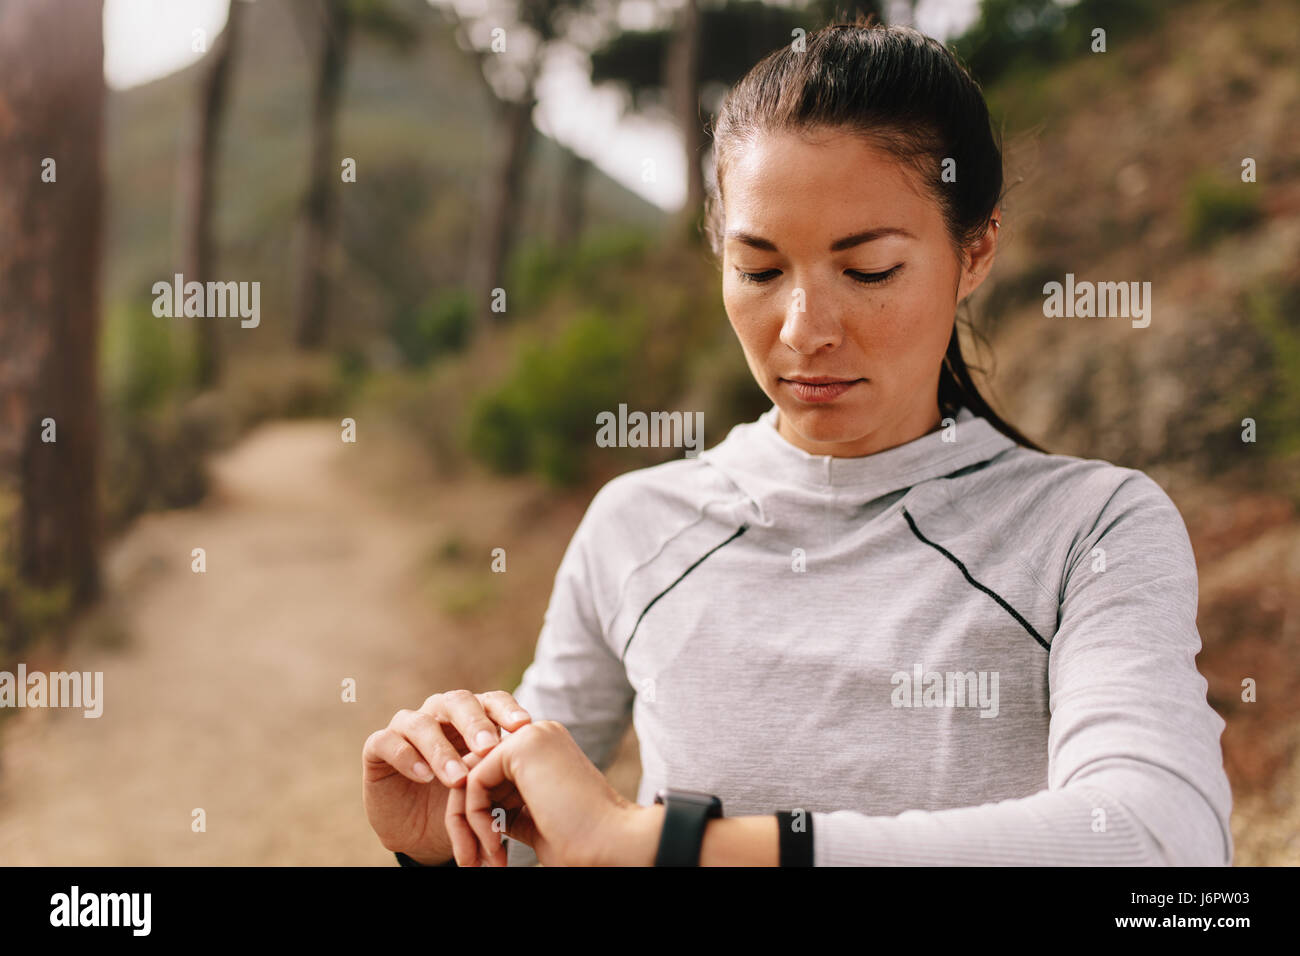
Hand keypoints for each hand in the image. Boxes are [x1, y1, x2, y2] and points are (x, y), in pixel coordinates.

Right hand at [362, 690, 531, 863]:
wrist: (426, 834)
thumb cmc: (465, 803)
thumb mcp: (491, 787)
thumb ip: (506, 766)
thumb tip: (541, 752)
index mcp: (472, 716)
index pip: (492, 701)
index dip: (507, 710)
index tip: (525, 727)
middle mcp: (439, 713)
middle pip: (457, 702)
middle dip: (475, 724)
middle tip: (489, 748)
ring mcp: (407, 727)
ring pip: (422, 723)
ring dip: (441, 750)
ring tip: (458, 778)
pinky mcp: (378, 746)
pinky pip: (388, 742)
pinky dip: (407, 757)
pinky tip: (424, 776)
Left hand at [444, 720, 663, 866]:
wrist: (611, 843)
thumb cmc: (582, 843)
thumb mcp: (534, 824)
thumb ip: (509, 810)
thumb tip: (479, 813)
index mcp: (546, 751)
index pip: (493, 778)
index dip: (482, 821)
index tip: (489, 860)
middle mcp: (538, 736)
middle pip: (476, 774)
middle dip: (467, 823)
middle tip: (473, 864)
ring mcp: (531, 736)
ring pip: (469, 778)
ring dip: (467, 825)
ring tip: (486, 860)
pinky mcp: (521, 745)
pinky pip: (473, 781)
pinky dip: (474, 819)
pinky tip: (494, 844)